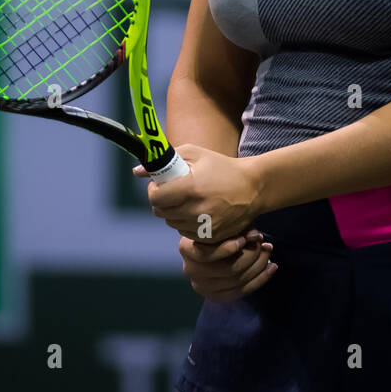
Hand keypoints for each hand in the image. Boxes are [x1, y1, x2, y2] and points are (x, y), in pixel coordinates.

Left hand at [134, 144, 262, 242]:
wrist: (253, 188)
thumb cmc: (222, 167)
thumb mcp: (195, 154)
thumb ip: (165, 160)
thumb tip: (137, 171)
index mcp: (191, 188)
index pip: (155, 198)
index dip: (153, 190)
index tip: (160, 184)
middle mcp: (196, 210)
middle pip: (160, 212)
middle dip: (162, 201)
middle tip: (174, 191)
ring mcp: (204, 226)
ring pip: (171, 223)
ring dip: (174, 212)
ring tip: (189, 199)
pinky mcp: (211, 237)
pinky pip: (185, 233)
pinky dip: (187, 223)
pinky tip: (199, 210)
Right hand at [178, 230, 276, 302]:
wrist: (207, 246)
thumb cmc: (216, 229)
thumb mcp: (223, 225)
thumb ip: (238, 228)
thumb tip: (257, 237)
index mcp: (186, 249)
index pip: (207, 254)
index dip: (229, 247)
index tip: (245, 239)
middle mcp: (190, 270)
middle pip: (228, 269)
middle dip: (252, 256)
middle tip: (265, 244)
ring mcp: (201, 287)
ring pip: (237, 281)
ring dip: (259, 266)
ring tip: (269, 252)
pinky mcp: (214, 297)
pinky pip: (241, 292)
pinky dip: (260, 280)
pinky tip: (272, 267)